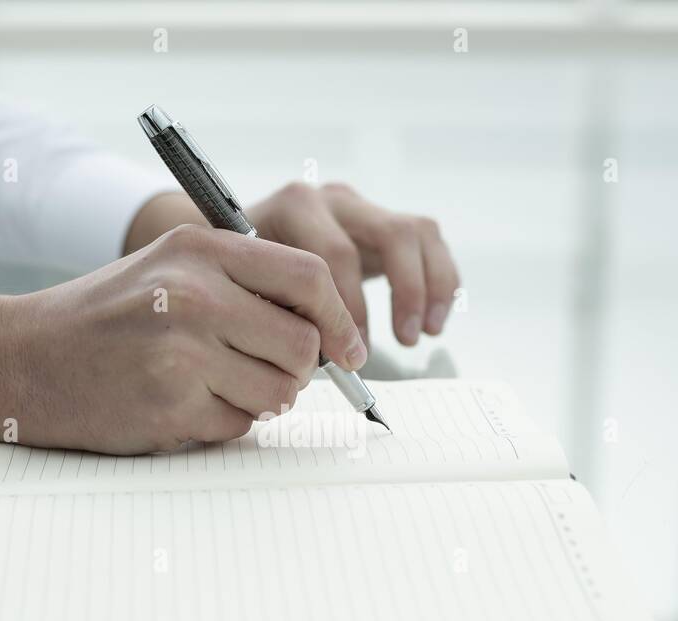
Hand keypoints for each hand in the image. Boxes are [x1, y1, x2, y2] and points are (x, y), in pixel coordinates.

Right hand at [0, 225, 366, 453]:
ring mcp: (182, 353)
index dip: (340, 318)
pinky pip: (239, 427)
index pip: (311, 277)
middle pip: (303, 345)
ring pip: (279, 392)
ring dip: (259, 400)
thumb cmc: (102, 316)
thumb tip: (328, 330)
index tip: (349, 347)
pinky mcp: (170, 406)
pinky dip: (222, 424)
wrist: (19, 358)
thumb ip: (244, 283)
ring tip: (210, 385)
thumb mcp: (170, 268)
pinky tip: (180, 405)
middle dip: (295, 368)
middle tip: (260, 370)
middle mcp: (194, 295)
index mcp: (200, 250)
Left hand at [127, 183, 460, 346]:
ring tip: (426, 334)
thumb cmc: (239, 274)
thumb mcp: (247, 288)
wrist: (237, 240)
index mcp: (296, 208)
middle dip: (404, 293)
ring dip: (430, 286)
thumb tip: (306, 362)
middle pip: (392, 234)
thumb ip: (275, 312)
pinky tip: (435, 321)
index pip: (335, 256)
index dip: (348, 309)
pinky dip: (441, 281)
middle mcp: (334, 200)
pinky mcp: (384, 224)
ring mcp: (363, 208)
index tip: (351, 355)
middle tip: (403, 341)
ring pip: (419, 233)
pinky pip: (428, 243)